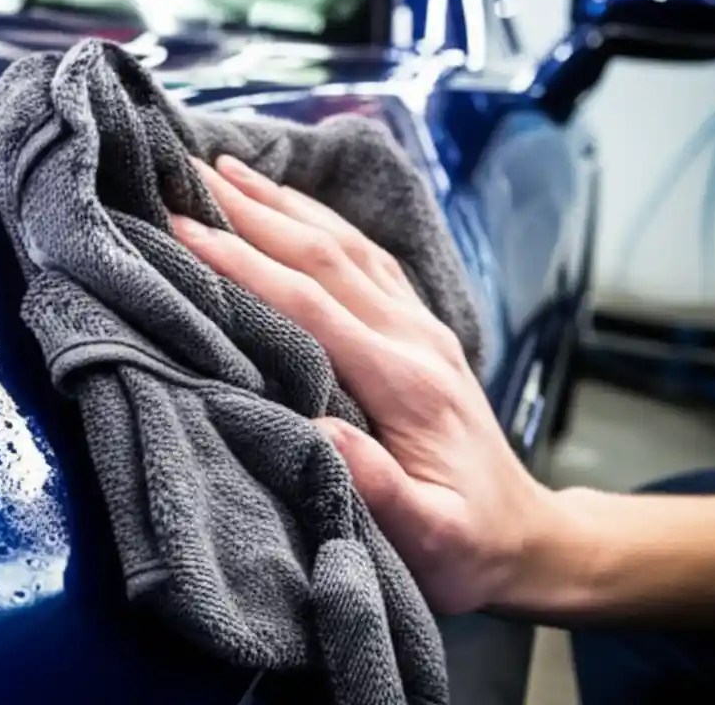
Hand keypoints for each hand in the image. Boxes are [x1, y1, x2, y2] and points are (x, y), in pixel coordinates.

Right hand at [172, 156, 554, 613]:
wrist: (526, 537)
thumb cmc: (467, 546)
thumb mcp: (430, 538)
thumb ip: (380, 487)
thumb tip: (318, 432)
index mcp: (407, 382)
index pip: (312, 305)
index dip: (246, 264)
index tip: (187, 229)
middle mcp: (415, 338)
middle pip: (325, 255)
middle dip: (252, 211)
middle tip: (188, 173)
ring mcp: (421, 327)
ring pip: (347, 244)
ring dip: (285, 203)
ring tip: (227, 169)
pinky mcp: (420, 329)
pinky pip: (367, 257)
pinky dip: (321, 220)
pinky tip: (291, 202)